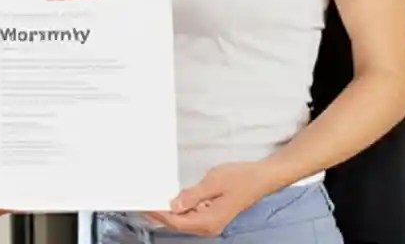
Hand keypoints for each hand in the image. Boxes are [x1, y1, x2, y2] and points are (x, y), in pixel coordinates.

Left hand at [143, 162, 274, 236]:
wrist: (261, 177)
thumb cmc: (241, 178)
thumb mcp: (213, 182)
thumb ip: (192, 195)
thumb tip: (174, 205)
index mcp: (210, 220)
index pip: (177, 222)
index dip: (159, 214)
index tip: (145, 206)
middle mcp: (210, 226)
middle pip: (178, 224)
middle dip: (161, 214)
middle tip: (143, 203)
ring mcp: (211, 222)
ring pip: (184, 221)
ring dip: (169, 212)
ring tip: (153, 200)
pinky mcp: (213, 215)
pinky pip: (191, 215)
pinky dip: (180, 209)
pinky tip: (171, 200)